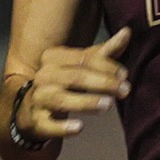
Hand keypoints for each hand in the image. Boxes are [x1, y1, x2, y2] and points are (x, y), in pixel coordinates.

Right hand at [19, 27, 131, 141]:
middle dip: (103, 83)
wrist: (33, 108)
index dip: (107, 66)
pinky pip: (48, 124)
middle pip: (75, 77)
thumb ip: (104, 52)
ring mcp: (38, 98)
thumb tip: (127, 32)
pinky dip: (63, 127)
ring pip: (62, 99)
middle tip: (125, 91)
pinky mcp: (36, 122)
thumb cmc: (64, 83)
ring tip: (108, 105)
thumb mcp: (81, 66)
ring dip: (86, 102)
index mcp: (53, 57)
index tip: (125, 76)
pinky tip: (79, 127)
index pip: (83, 59)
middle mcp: (43, 76)